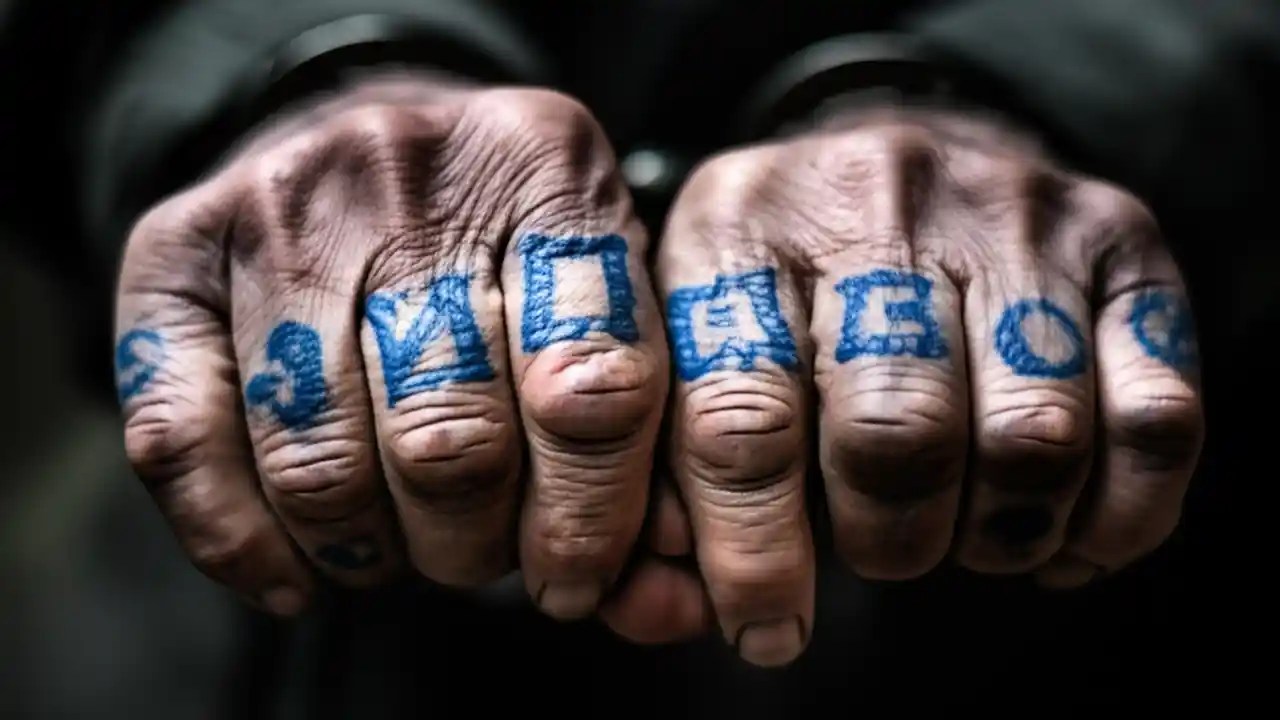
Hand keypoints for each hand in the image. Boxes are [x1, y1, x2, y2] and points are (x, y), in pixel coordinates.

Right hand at [114, 75, 668, 618]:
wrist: (368, 132)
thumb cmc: (504, 242)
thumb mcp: (601, 286)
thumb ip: (641, 414)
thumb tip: (652, 570)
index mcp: (548, 170)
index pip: (594, 386)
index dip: (588, 518)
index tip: (578, 577)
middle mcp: (408, 171)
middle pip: (450, 438)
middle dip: (472, 546)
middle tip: (480, 557)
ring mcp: (280, 206)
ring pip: (319, 458)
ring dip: (368, 551)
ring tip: (396, 554)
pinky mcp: (173, 251)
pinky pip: (181, 437)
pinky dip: (238, 539)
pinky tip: (290, 576)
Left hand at [620, 108, 1202, 665]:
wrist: (905, 167)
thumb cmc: (784, 293)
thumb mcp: (698, 345)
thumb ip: (674, 476)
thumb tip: (675, 604)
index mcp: (736, 224)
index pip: (741, 421)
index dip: (755, 558)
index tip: (769, 632)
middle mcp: (874, 196)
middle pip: (897, 434)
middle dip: (892, 543)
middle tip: (887, 552)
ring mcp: (1006, 207)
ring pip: (1030, 436)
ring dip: (1000, 533)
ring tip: (969, 534)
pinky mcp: (1119, 234)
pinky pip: (1156, 418)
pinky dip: (1116, 516)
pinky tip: (1064, 530)